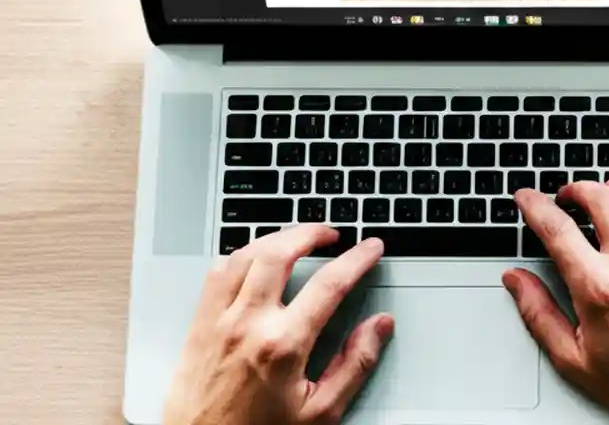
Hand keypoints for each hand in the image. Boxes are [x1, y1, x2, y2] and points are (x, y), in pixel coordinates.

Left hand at [164, 226, 392, 424]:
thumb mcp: (321, 413)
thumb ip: (355, 365)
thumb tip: (379, 327)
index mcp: (283, 346)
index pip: (329, 284)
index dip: (357, 259)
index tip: (371, 248)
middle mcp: (248, 325)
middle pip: (279, 253)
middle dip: (310, 233)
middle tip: (331, 233)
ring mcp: (218, 322)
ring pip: (244, 255)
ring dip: (274, 238)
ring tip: (296, 238)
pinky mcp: (198, 327)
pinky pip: (216, 274)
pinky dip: (239, 256)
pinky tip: (253, 259)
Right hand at [505, 172, 608, 424]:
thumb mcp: (573, 360)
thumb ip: (539, 314)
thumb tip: (515, 280)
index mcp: (599, 289)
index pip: (557, 229)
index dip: (535, 206)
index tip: (527, 198)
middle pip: (601, 200)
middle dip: (576, 189)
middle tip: (567, 195)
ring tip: (605, 189)